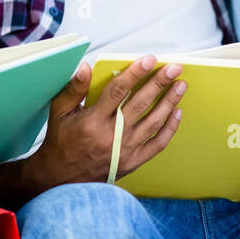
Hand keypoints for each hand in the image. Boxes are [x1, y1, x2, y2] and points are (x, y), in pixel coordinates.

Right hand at [22, 56, 184, 189]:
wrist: (63, 178)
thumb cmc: (60, 142)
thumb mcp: (58, 113)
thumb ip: (73, 89)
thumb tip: (86, 68)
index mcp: (91, 120)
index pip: (117, 91)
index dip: (135, 73)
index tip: (149, 60)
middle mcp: (111, 135)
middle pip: (140, 104)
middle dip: (159, 83)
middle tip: (174, 68)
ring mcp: (125, 149)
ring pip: (153, 122)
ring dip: (169, 102)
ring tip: (181, 85)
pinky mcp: (134, 161)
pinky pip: (157, 143)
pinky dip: (170, 128)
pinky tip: (177, 113)